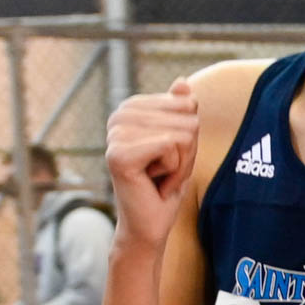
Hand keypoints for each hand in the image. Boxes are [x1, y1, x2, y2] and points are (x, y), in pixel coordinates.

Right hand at [104, 77, 198, 251]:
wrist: (150, 223)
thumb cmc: (165, 183)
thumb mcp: (183, 142)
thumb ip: (182, 110)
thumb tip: (183, 81)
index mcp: (130, 108)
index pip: (185, 103)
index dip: (188, 134)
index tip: (169, 156)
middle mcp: (117, 116)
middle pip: (186, 117)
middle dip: (187, 150)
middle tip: (166, 171)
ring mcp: (115, 135)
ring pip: (182, 133)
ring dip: (181, 162)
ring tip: (161, 177)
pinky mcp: (119, 155)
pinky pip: (171, 146)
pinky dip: (175, 170)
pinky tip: (156, 182)